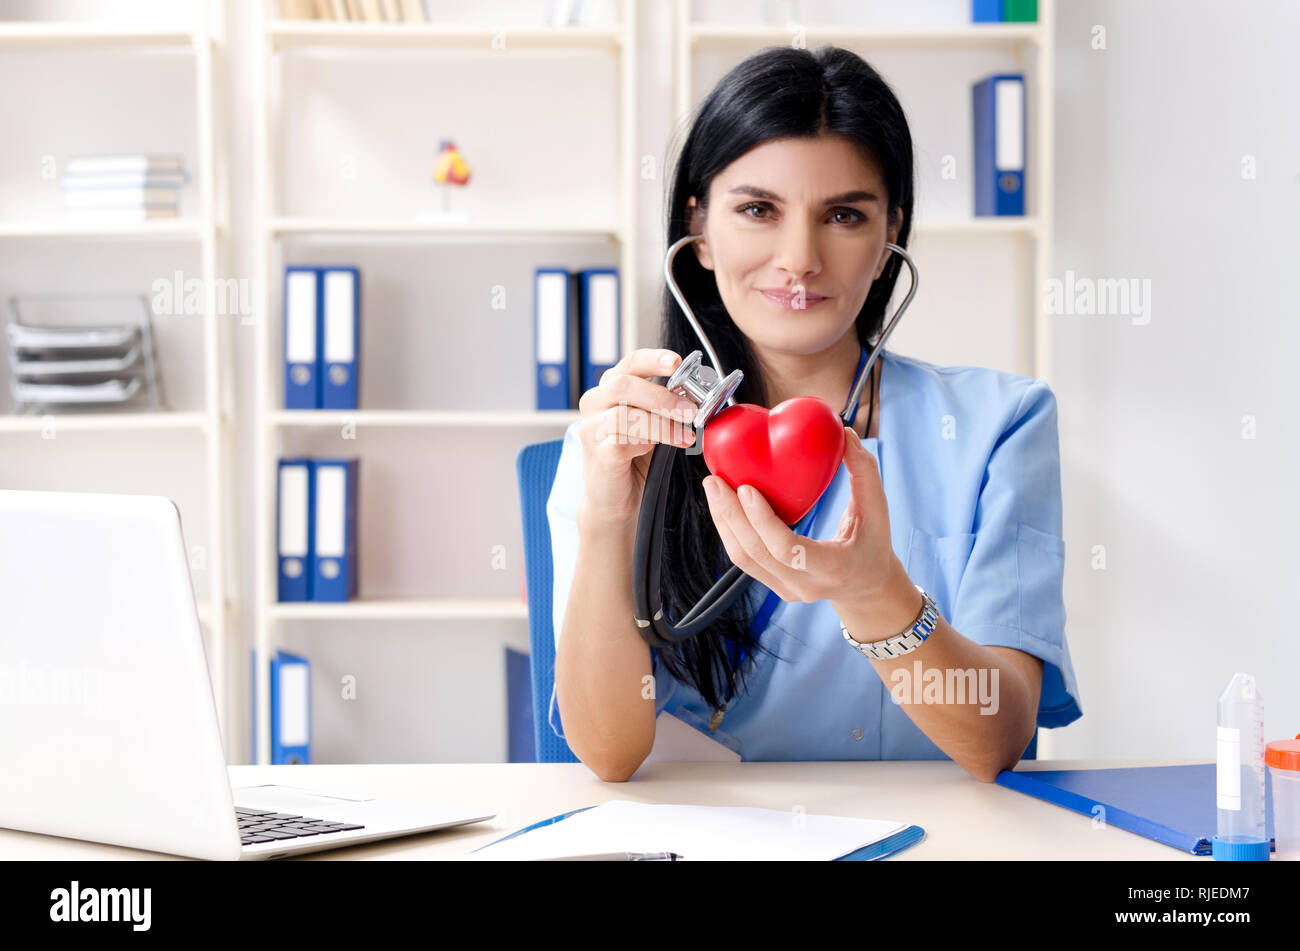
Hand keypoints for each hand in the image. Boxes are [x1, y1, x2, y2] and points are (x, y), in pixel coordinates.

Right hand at [576, 348, 698, 529]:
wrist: (614, 500)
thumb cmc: (634, 460)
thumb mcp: (654, 425)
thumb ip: (667, 407)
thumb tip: (696, 393)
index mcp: (611, 389)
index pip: (631, 363)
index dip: (654, 359)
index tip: (678, 362)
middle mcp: (596, 403)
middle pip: (623, 385)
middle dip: (662, 396)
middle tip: (690, 411)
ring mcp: (592, 428)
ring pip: (624, 414)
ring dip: (661, 423)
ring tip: (685, 435)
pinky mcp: (597, 453)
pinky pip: (621, 440)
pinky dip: (647, 442)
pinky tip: (659, 449)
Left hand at [701, 425, 898, 603]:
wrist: (866, 588)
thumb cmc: (873, 545)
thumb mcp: (878, 510)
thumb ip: (865, 472)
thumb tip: (845, 434)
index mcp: (832, 568)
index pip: (788, 550)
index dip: (762, 520)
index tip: (745, 487)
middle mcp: (805, 585)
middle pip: (755, 553)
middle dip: (729, 515)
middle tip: (714, 480)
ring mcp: (786, 590)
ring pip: (743, 559)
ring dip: (724, 522)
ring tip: (713, 488)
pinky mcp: (774, 586)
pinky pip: (745, 559)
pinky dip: (730, 530)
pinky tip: (723, 504)